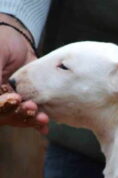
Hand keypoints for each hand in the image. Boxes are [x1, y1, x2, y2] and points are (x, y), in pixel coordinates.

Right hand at [0, 13, 47, 133]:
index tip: (15, 98)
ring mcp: (11, 101)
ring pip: (17, 117)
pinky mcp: (26, 101)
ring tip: (43, 117)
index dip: (2, 105)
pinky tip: (44, 127)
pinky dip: (37, 123)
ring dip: (30, 119)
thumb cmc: (1, 42)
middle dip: (19, 114)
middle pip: (5, 114)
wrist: (17, 39)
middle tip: (33, 107)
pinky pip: (30, 115)